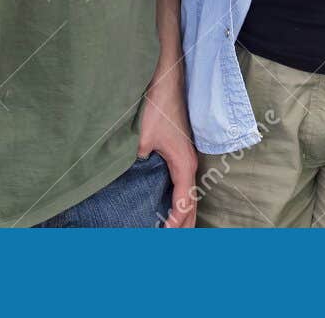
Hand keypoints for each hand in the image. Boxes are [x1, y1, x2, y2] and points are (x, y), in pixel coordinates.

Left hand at [137, 66, 198, 227]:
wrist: (168, 80)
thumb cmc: (158, 106)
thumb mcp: (143, 136)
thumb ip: (138, 160)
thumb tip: (132, 173)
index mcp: (184, 165)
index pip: (184, 203)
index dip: (174, 224)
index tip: (161, 236)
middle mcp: (190, 165)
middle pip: (192, 204)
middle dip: (183, 227)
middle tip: (168, 244)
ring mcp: (188, 159)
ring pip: (190, 195)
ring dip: (184, 215)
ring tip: (172, 234)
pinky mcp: (182, 154)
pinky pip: (184, 185)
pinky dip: (180, 201)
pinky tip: (169, 207)